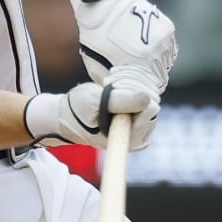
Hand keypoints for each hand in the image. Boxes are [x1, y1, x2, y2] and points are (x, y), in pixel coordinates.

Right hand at [23, 72, 159, 150]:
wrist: (69, 115)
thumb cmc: (78, 110)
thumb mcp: (94, 102)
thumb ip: (119, 101)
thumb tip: (147, 98)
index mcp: (130, 139)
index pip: (151, 108)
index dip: (134, 92)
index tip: (112, 88)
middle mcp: (140, 137)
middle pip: (153, 98)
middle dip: (131, 85)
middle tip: (108, 86)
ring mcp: (143, 127)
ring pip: (151, 92)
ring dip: (130, 82)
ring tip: (109, 87)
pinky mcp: (142, 115)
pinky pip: (148, 91)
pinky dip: (132, 82)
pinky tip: (116, 86)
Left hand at [64, 0, 177, 86]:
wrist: (103, 4)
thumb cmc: (96, 38)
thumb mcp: (98, 68)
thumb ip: (114, 87)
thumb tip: (122, 101)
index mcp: (139, 64)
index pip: (151, 91)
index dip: (144, 95)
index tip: (136, 95)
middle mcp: (156, 52)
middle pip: (161, 80)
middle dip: (150, 82)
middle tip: (137, 80)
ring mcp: (164, 39)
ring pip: (166, 65)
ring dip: (156, 67)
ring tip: (140, 62)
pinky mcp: (168, 29)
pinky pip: (169, 50)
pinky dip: (160, 53)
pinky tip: (146, 49)